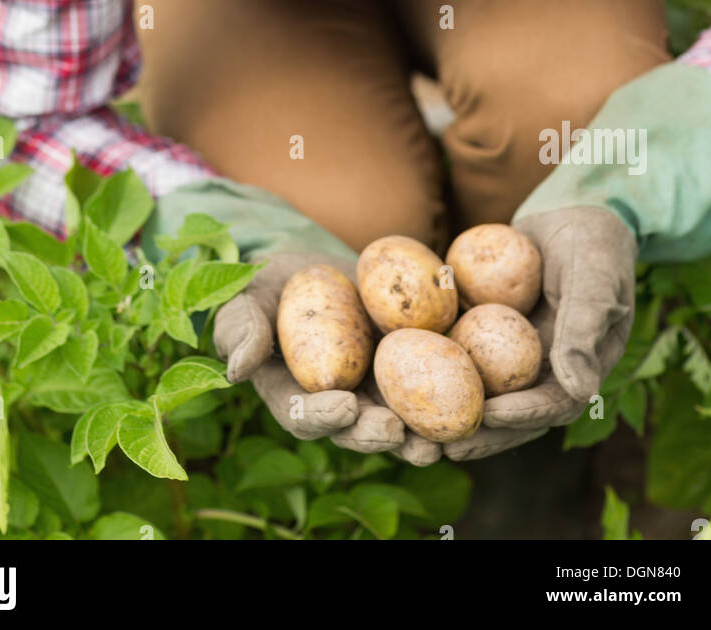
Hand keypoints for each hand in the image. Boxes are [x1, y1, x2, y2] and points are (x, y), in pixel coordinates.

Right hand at [214, 248, 440, 465]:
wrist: (311, 269)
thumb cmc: (269, 285)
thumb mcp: (247, 298)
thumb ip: (241, 329)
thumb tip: (237, 369)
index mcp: (294, 396)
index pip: (305, 416)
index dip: (325, 417)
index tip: (344, 405)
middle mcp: (338, 403)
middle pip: (358, 429)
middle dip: (379, 434)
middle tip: (398, 431)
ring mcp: (375, 390)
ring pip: (398, 420)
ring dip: (419, 433)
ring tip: (442, 440)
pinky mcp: (407, 370)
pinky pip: (428, 387)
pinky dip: (448, 396)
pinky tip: (473, 397)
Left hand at [442, 205, 638, 460]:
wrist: (574, 213)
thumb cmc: (593, 242)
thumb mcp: (594, 277)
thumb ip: (584, 326)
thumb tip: (579, 389)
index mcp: (583, 366)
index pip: (553, 402)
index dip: (523, 414)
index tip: (490, 415)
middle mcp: (550, 368)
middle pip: (516, 411)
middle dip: (482, 431)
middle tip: (445, 443)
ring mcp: (520, 353)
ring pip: (487, 390)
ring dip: (456, 410)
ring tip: (419, 428)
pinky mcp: (493, 334)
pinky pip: (467, 354)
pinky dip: (442, 367)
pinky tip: (405, 375)